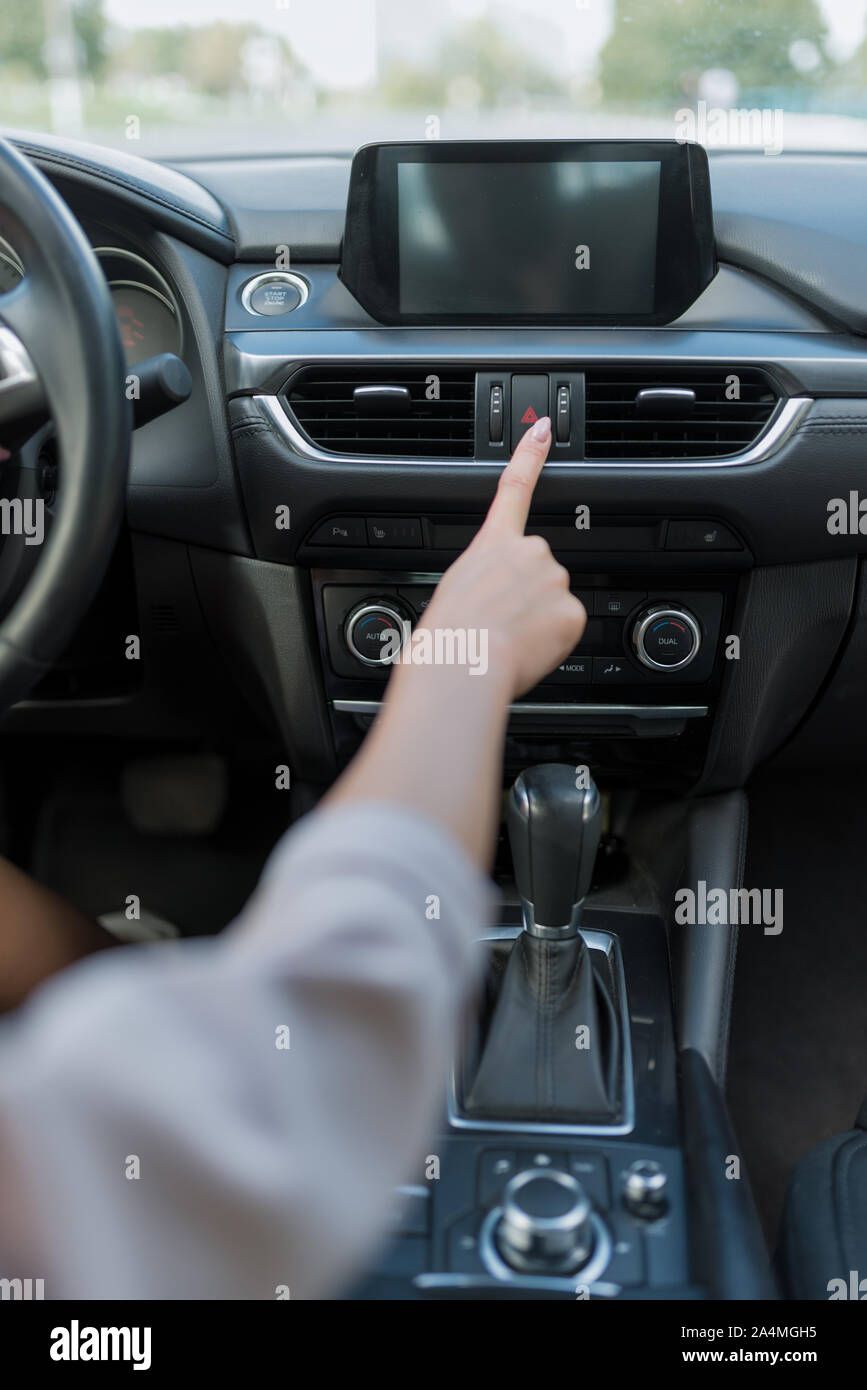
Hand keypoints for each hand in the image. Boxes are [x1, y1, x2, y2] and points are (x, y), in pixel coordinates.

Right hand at [419, 416, 586, 697]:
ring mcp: (554, 580)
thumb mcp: (456, 590)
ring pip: (554, 602)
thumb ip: (489, 579)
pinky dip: (551, 641)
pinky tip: (527, 650)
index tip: (543, 429)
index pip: (515, 487)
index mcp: (493, 543)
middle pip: (540, 570)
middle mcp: (529, 552)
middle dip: (528, 595)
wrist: (465, 663)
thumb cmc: (449, 635)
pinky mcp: (572, 611)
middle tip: (502, 624)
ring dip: (538, 621)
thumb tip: (502, 599)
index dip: (530, 455)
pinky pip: (566, 627)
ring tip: (509, 641)